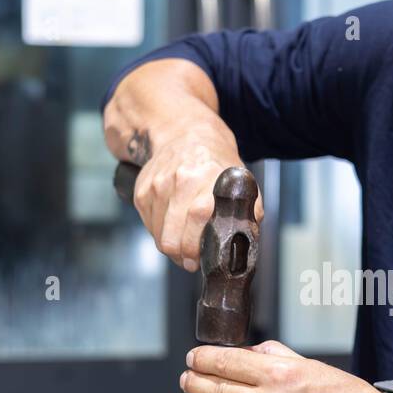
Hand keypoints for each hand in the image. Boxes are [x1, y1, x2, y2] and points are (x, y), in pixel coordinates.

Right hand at [102, 62, 262, 271]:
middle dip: (183, 255)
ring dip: (172, 246)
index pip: (198, 215)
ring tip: (185, 242)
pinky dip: (161, 232)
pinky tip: (173, 224)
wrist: (185, 133)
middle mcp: (180, 179)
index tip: (199, 259)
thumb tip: (247, 242)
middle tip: (192, 260)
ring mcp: (157, 184)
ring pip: (159, 235)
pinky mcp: (142, 190)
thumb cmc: (216, 162)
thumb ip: (250, 211)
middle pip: (172, 235)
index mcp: (208, 176)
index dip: (195, 244)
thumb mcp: (241, 180)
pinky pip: (149, 226)